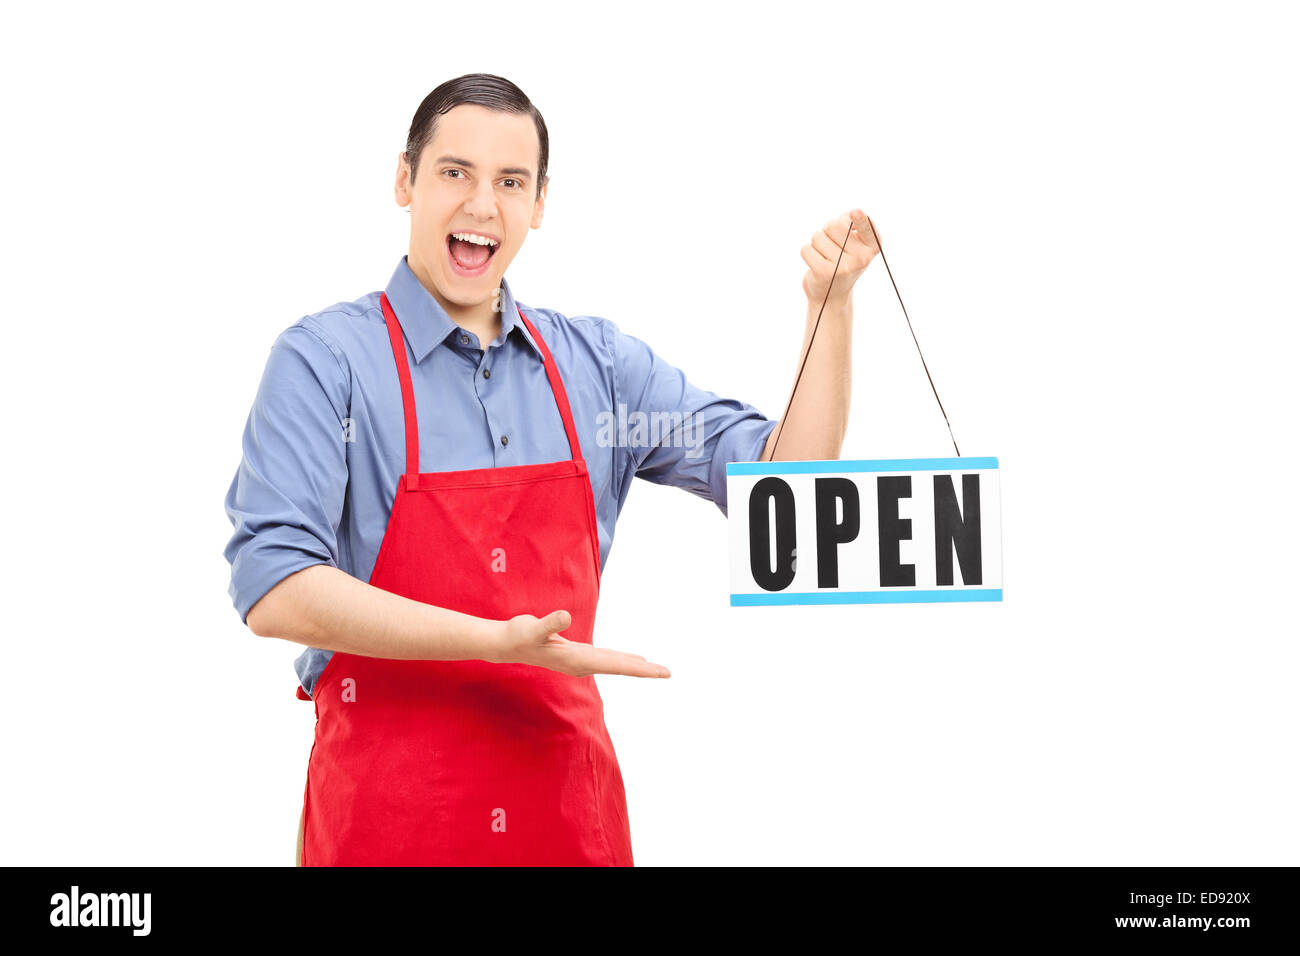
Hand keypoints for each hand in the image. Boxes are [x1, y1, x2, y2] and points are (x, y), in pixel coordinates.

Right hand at [495, 610, 670, 678]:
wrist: (506, 643)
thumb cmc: (519, 635)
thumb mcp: (533, 627)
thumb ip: (549, 623)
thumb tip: (564, 617)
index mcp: (578, 660)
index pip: (615, 664)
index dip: (638, 668)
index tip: (658, 672)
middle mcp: (582, 663)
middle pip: (619, 666)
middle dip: (643, 670)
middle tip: (668, 673)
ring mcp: (579, 661)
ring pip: (613, 663)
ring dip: (634, 666)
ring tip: (654, 668)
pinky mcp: (576, 655)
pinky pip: (606, 659)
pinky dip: (621, 660)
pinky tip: (631, 659)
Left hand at [801, 208, 878, 302]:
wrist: (832, 294)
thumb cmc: (843, 259)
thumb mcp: (855, 242)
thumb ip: (852, 223)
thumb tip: (850, 215)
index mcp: (872, 247)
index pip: (867, 229)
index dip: (860, 219)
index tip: (855, 212)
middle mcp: (861, 258)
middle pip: (833, 225)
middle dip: (827, 230)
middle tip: (832, 243)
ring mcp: (843, 267)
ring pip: (817, 236)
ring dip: (817, 243)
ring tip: (825, 255)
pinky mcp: (825, 273)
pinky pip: (806, 249)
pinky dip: (807, 252)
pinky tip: (816, 262)